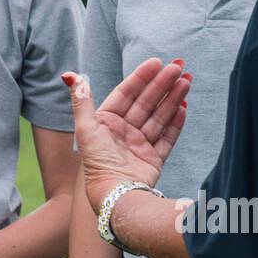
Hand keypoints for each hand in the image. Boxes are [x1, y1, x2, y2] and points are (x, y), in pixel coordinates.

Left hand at [61, 57, 190, 217]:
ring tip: (187, 80)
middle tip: (179, 66)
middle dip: (163, 84)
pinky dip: (176, 122)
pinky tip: (184, 105)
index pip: (126, 93)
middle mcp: (123, 132)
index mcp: (107, 122)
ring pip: (159, 116)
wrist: (116, 194)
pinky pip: (167, 137)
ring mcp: (140, 145)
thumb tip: (70, 75)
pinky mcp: (153, 159)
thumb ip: (81, 100)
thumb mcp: (85, 128)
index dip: (141, 77)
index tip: (156, 62)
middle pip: (146, 102)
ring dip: (173, 98)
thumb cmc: (97, 162)